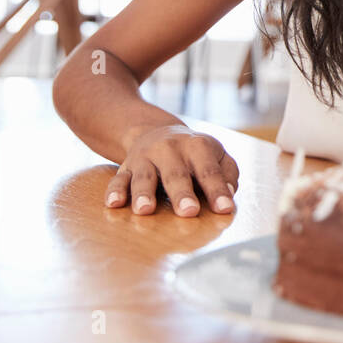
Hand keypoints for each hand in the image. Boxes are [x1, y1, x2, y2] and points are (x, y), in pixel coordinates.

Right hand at [105, 124, 238, 216]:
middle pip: (176, 174)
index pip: (209, 171)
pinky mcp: (127, 166)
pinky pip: (119, 179)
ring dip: (144, 193)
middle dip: (182, 193)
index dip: (217, 190)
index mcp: (197, 146)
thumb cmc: (195, 153)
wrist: (157, 131)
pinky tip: (113, 204)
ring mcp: (145, 157)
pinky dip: (115, 191)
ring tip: (145, 210)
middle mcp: (170, 149)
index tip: (224, 209)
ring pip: (144, 176)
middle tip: (189, 212)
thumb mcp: (217, 155)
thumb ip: (228, 173)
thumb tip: (229, 194)